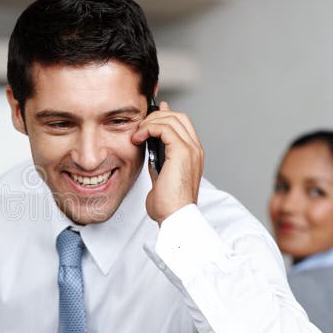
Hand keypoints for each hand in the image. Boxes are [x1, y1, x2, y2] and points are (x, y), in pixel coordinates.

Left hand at [131, 100, 203, 224]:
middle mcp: (195, 149)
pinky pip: (165, 128)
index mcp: (192, 154)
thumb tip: (149, 143)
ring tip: (137, 134)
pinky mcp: (182, 152)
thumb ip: (158, 156)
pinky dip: (149, 129)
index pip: (182, 124)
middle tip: (139, 128)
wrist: (174, 216)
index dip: (164, 116)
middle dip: (155, 117)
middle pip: (178, 117)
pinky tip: (138, 138)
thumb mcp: (160, 173)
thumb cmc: (168, 202)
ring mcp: (191, 149)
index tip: (147, 118)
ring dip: (150, 123)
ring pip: (172, 119)